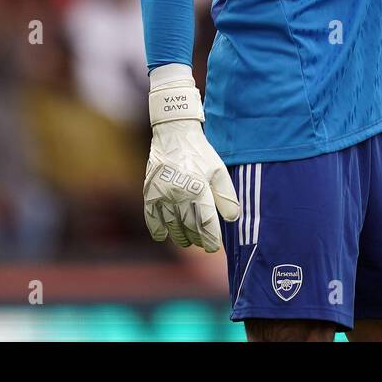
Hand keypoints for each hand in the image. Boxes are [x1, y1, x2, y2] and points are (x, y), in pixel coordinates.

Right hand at [143, 71, 239, 251]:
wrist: (174, 135)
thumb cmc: (200, 154)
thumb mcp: (219, 171)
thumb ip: (226, 196)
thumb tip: (232, 219)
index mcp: (198, 187)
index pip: (205, 221)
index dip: (210, 237)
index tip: (214, 247)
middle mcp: (178, 192)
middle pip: (188, 225)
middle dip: (196, 238)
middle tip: (202, 245)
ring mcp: (162, 193)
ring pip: (171, 224)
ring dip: (180, 236)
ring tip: (187, 241)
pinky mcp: (150, 192)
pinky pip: (152, 216)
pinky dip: (157, 228)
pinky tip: (164, 235)